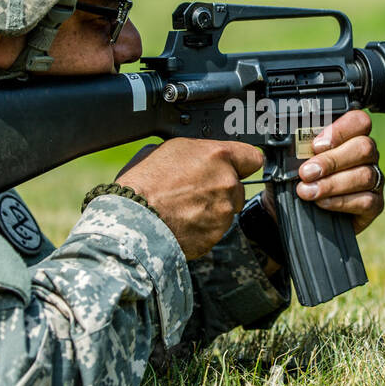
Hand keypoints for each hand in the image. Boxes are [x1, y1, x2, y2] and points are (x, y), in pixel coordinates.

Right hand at [118, 138, 263, 259]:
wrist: (132, 220)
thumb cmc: (142, 184)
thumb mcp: (166, 150)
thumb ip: (194, 153)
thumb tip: (196, 157)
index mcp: (218, 156)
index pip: (252, 157)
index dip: (241, 163)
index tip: (235, 167)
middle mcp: (227, 183)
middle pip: (237, 185)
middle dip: (221, 188)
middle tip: (194, 191)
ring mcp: (224, 212)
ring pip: (227, 209)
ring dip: (212, 209)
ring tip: (182, 208)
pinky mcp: (216, 235)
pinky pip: (215, 229)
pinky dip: (203, 228)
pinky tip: (181, 223)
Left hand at [262, 109, 384, 234]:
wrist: (295, 212)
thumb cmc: (298, 180)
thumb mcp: (291, 161)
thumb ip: (294, 150)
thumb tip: (283, 148)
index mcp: (350, 136)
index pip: (358, 121)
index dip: (340, 130)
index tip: (315, 145)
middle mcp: (366, 155)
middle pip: (364, 147)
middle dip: (332, 160)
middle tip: (306, 172)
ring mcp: (374, 179)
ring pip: (365, 175)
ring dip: (332, 184)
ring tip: (307, 191)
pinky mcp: (375, 204)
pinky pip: (367, 200)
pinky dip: (341, 201)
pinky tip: (322, 202)